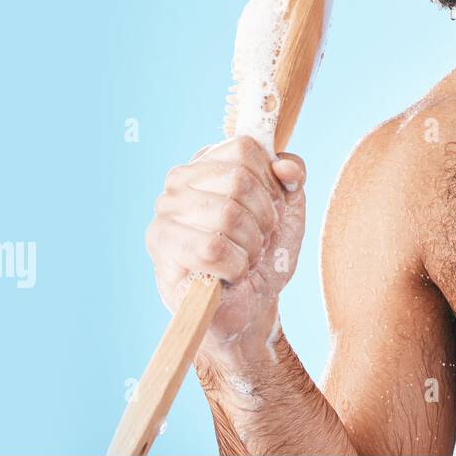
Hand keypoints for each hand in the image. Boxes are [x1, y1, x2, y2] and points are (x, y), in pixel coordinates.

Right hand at [145, 135, 306, 364]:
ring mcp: (165, 214)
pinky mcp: (162, 250)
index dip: (270, 183)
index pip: (245, 148)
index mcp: (208, 163)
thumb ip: (292, 176)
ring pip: (226, 215)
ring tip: (243, 257)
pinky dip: (235, 267)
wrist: (252, 307)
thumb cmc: (265, 253)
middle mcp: (179, 182)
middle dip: (264, 219)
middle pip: (239, 180)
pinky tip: (229, 274)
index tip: (270, 210)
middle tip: (258, 241)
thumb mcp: (290, 209)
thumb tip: (284, 166)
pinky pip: (213, 249)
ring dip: (250, 246)